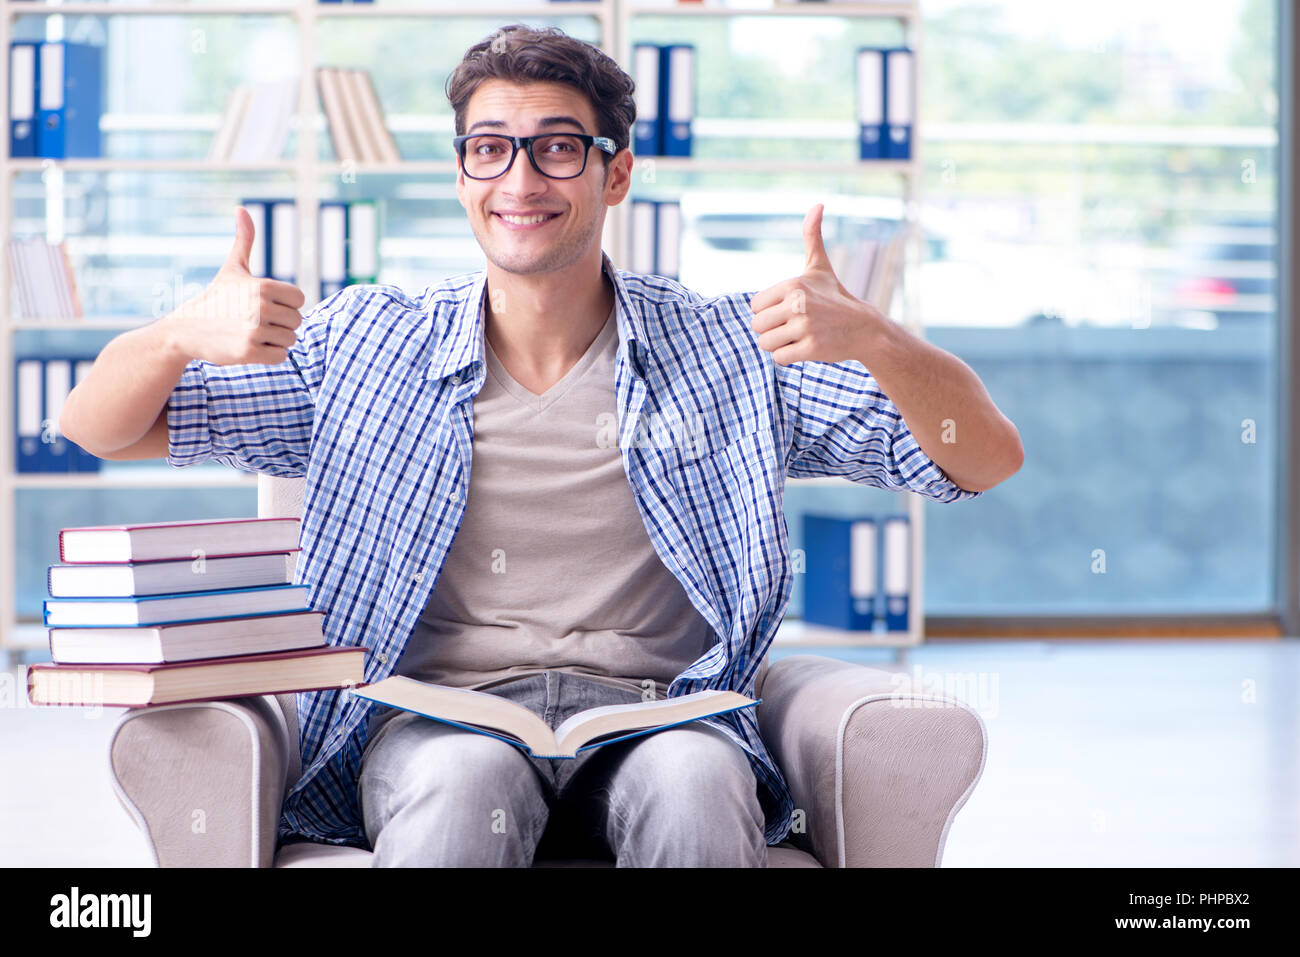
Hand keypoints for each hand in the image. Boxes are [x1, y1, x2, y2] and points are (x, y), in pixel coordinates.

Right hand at [163, 206, 305, 364]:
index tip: (263, 305)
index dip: (285, 304)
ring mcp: (254, 329)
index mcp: (262, 285)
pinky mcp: (249, 351)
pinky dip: (269, 355)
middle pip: (296, 321)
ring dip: (274, 340)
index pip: (299, 300)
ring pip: (290, 340)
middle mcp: (260, 306)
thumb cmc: (216, 298)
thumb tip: (240, 208)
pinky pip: (280, 357)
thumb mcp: (232, 268)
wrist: (186, 330)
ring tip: (250, 333)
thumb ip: (244, 241)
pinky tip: (249, 347)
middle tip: (253, 321)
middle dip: (279, 324)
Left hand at [749, 203, 887, 366]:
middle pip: (757, 326)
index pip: (755, 307)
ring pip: (765, 344)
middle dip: (771, 331)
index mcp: (792, 284)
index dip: (768, 312)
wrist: (865, 328)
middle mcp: (797, 304)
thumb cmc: (835, 297)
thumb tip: (818, 203)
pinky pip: (779, 359)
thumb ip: (812, 236)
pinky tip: (806, 348)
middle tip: (794, 327)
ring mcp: (804, 327)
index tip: (789, 311)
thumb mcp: (819, 266)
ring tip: (800, 337)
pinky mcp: (811, 349)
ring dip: (779, 345)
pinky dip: (788, 357)